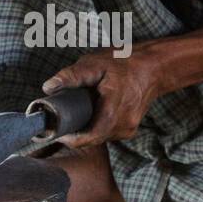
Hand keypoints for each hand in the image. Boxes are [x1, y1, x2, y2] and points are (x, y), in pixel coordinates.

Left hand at [42, 47, 160, 145]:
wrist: (154, 67)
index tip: (56, 130)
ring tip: (78, 112)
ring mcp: (128, 129)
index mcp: (113, 110)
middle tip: (62, 118)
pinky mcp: (130, 129)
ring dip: (87, 129)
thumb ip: (72, 76)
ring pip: (100, 137)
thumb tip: (48, 87)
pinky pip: (108, 133)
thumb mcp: (95, 64)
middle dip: (76, 132)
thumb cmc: (124, 62)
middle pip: (92, 139)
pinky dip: (98, 126)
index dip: (70, 138)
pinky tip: (94, 112)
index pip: (88, 138)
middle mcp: (123, 125)